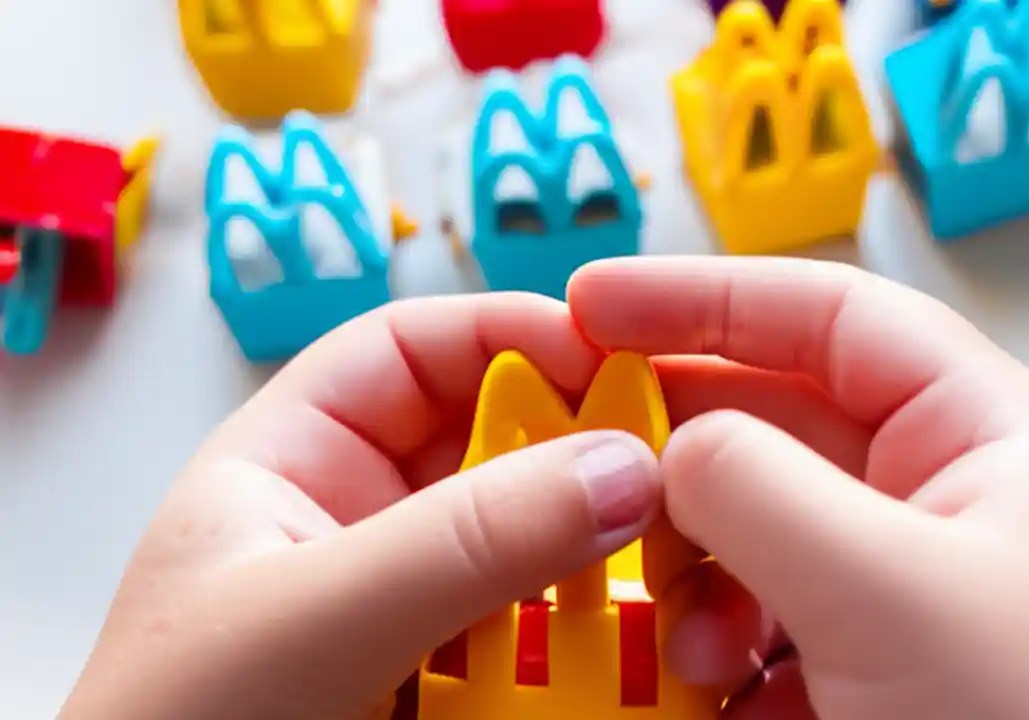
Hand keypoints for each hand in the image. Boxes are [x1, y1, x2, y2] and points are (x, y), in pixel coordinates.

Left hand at [59, 295, 669, 719]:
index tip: (612, 358)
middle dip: (579, 460)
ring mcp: (414, 613)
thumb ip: (464, 542)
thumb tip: (614, 472)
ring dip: (600, 565)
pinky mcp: (457, 691)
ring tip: (654, 582)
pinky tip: (629, 667)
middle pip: (498, 448)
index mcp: (295, 466)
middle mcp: (363, 528)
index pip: (415, 352)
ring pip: (538, 550)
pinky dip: (597, 652)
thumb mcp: (311, 623)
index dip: (514, 334)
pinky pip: (547, 644)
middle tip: (656, 484)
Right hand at [569, 257, 1028, 719]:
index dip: (706, 297)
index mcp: (983, 437)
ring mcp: (902, 590)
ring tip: (693, 642)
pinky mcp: (869, 668)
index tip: (595, 302)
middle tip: (590, 468)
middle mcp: (940, 500)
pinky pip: (762, 622)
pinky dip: (720, 650)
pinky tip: (719, 694)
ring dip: (696, 577)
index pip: (830, 319)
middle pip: (775, 426)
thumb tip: (669, 446)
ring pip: (754, 534)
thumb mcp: (891, 593)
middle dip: (682, 456)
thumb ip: (760, 492)